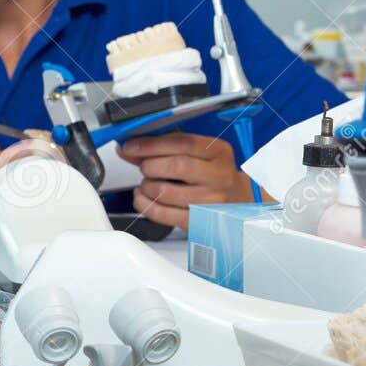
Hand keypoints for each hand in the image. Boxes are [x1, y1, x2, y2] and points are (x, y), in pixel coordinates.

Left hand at [118, 132, 252, 230]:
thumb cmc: (211, 175)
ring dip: (146, 185)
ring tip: (147, 183)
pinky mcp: (198, 222)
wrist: (238, 204)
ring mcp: (211, 201)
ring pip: (165, 191)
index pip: (184, 143)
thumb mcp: (196, 154)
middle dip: (149, 165)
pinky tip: (143, 197)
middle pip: (176, 166)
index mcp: (219, 152)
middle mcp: (219, 177)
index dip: (152, 144)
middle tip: (144, 166)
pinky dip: (143, 203)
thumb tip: (128, 149)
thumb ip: (163, 148)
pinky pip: (161, 213)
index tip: (130, 147)